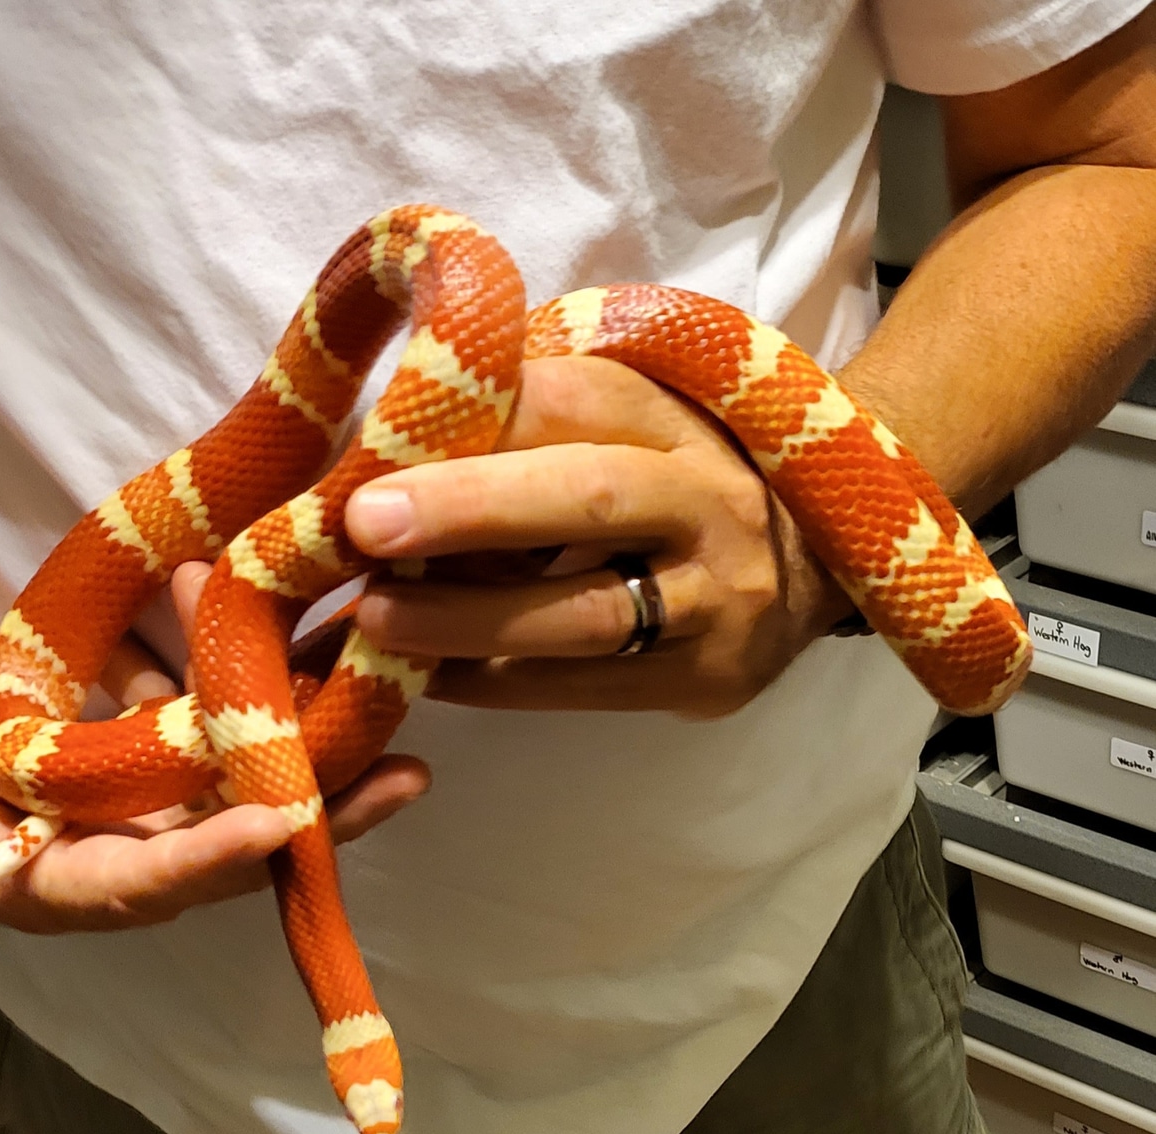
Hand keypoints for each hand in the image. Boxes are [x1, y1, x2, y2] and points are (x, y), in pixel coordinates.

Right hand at [0, 568, 428, 932]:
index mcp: (64, 882)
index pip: (146, 882)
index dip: (210, 858)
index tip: (278, 823)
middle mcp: (132, 850)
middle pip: (236, 841)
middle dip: (319, 812)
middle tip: (405, 777)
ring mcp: (155, 802)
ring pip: (245, 772)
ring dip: (304, 726)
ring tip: (376, 669)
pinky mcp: (162, 754)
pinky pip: (222, 717)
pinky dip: (252, 670)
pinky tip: (292, 604)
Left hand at [346, 355, 853, 717]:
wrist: (815, 564)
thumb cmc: (683, 479)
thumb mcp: (639, 423)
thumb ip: (545, 422)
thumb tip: (396, 443)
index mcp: (682, 419)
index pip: (580, 398)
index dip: (482, 414)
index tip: (386, 433)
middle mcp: (710, 502)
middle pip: (587, 497)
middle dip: (467, 508)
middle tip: (364, 522)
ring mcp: (716, 600)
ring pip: (585, 615)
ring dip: (467, 620)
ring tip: (375, 619)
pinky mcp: (706, 679)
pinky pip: (583, 690)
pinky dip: (494, 685)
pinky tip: (425, 675)